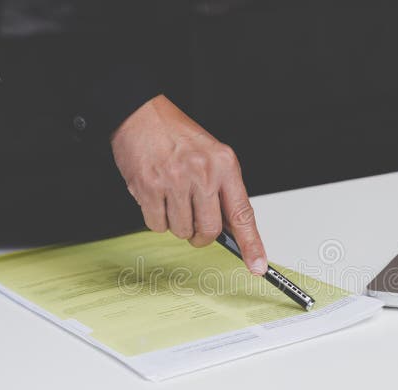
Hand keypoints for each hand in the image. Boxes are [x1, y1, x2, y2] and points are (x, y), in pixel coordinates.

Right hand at [111, 94, 267, 274]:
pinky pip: (157, 225)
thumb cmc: (176, 135)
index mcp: (224, 164)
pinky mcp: (149, 188)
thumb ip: (223, 190)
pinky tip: (157, 196)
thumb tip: (231, 230)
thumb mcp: (212, 156)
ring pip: (182, 231)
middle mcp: (202, 172)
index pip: (242, 214)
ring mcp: (175, 181)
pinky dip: (157, 218)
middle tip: (195, 224)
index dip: (251, 244)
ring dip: (177, 224)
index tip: (257, 265)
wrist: (140, 115)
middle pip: (209, 231)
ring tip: (172, 198)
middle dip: (201, 236)